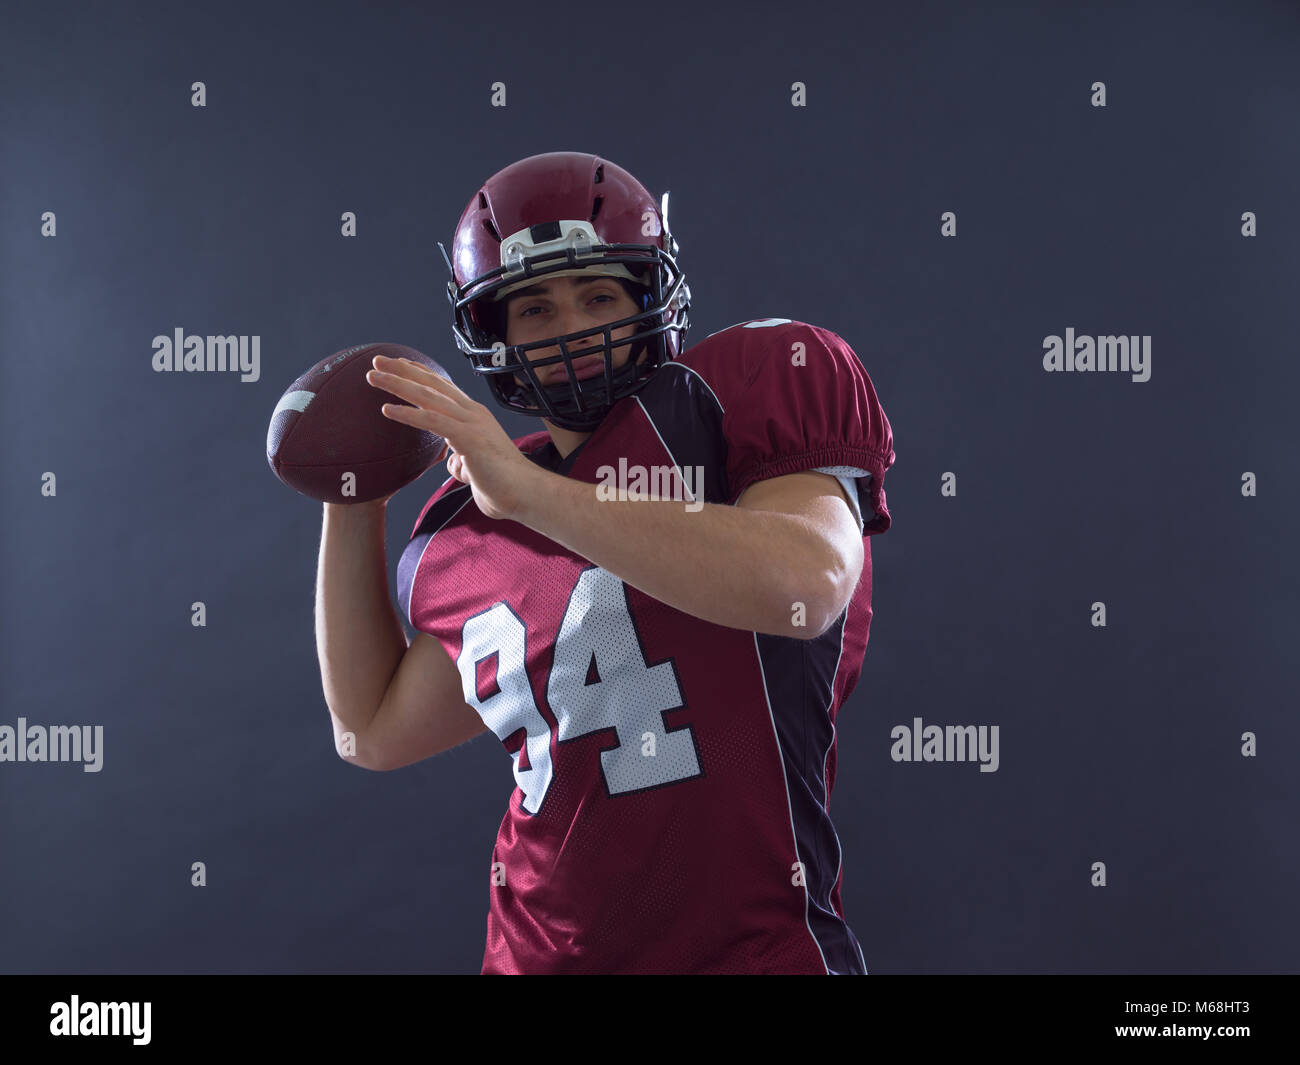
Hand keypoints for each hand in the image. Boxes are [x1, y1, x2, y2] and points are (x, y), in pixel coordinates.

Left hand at [365, 355, 540, 520]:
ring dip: (397, 383)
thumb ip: (461, 460)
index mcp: (475, 417)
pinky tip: (387, 409)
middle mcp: (472, 414)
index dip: (420, 373)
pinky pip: (432, 421)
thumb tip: (452, 462)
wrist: (526, 493)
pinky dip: (408, 413)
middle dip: (402, 369)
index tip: (399, 364)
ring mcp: (471, 423)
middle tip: (377, 359)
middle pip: (432, 384)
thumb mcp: (475, 468)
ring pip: (428, 396)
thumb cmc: (503, 485)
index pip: (443, 388)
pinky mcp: (468, 438)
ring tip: (372, 375)